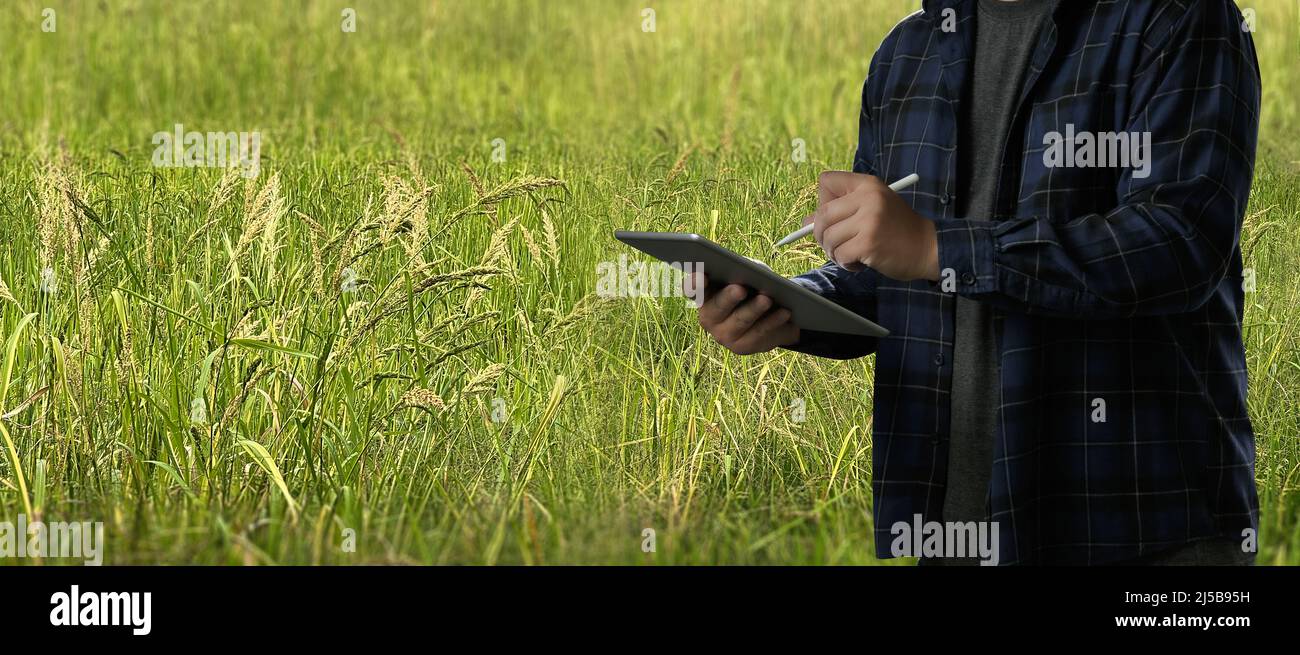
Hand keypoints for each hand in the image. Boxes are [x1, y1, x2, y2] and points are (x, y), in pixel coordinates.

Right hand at [683, 273, 799, 354]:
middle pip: (716, 307)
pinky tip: (784, 312)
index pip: (692, 290)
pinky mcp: (742, 347)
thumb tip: (750, 270)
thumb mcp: (750, 274)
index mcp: (704, 296)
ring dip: (754, 309)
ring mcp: (723, 335)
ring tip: (767, 299)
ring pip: (740, 321)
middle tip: (740, 288)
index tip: (703, 274)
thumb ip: (745, 270)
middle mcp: (708, 318)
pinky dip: (773, 321)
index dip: (694, 283)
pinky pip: (759, 333)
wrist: (773, 317)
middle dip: (728, 298)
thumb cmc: (755, 287)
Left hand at [804, 171, 939, 281]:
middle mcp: (868, 197)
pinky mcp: (868, 243)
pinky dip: (845, 263)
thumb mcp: (872, 209)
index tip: (835, 216)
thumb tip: (805, 222)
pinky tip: (859, 263)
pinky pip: (840, 255)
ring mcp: (868, 220)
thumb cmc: (897, 230)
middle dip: (821, 235)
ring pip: (828, 238)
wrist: (928, 247)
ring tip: (852, 255)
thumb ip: (842, 211)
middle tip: (835, 245)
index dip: (823, 202)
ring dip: (834, 253)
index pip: (826, 181)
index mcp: (868, 184)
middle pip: (822, 214)